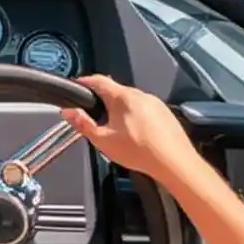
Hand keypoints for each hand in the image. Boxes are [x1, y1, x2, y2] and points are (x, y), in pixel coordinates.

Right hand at [60, 75, 197, 182]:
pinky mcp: (165, 113)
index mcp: (122, 97)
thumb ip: (83, 124)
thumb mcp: (103, 140)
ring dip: (122, 111)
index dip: (85, 81)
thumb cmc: (140, 152)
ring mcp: (155, 103)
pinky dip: (138, 118)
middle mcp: (140, 95)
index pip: (98, 80)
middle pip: (116, 91)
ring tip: (119, 133)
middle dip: (104, 101)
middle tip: (96, 118)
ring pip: (131, 101)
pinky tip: (137, 136)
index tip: (79, 85)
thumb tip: (69, 112)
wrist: (174, 162)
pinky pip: (146, 110)